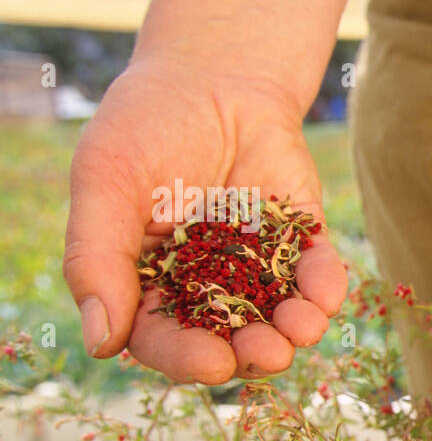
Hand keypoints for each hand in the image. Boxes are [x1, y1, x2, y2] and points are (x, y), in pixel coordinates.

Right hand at [63, 58, 347, 383]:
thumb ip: (97, 259)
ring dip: (295, 331)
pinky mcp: (301, 243)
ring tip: (303, 330)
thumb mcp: (105, 182)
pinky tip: (326, 292)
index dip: (187, 357)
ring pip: (279, 318)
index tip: (212, 364)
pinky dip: (326, 288)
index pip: (164, 338)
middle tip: (269, 355)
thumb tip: (100, 346)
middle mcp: (205, 287)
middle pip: (229, 340)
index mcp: (150, 284)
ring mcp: (257, 268)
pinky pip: (317, 275)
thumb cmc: (144, 126)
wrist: (212, 76)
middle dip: (251, 354)